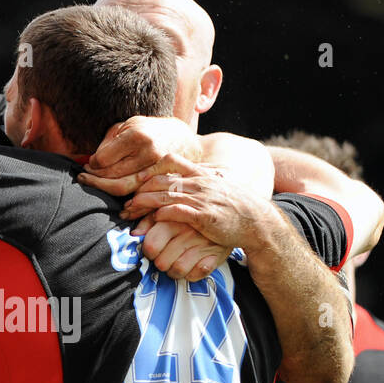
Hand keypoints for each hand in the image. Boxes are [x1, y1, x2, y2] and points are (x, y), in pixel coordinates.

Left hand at [76, 116, 202, 196]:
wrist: (183, 139)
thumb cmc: (150, 130)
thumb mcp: (128, 125)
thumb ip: (109, 142)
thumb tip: (92, 161)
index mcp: (137, 136)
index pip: (104, 159)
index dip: (92, 164)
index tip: (88, 164)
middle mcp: (148, 153)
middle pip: (112, 176)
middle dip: (94, 178)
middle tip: (83, 176)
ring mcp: (157, 169)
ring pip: (122, 188)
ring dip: (104, 188)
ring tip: (94, 182)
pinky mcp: (162, 182)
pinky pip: (137, 196)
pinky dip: (120, 196)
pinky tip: (111, 191)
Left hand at [120, 153, 275, 251]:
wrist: (257, 221)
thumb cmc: (235, 208)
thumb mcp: (216, 189)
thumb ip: (198, 185)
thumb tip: (179, 190)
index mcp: (201, 174)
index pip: (170, 161)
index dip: (150, 169)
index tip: (136, 180)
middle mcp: (199, 182)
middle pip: (161, 180)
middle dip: (140, 190)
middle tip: (126, 202)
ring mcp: (202, 198)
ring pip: (165, 194)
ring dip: (144, 203)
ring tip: (130, 210)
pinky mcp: (204, 215)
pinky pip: (178, 211)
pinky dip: (162, 213)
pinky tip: (152, 218)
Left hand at [134, 219, 231, 280]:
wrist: (232, 215)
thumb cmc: (193, 217)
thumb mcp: (171, 212)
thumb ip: (149, 220)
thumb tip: (134, 234)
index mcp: (174, 219)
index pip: (150, 246)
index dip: (148, 252)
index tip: (153, 250)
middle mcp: (188, 232)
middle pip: (161, 263)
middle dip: (161, 263)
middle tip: (166, 257)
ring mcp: (202, 246)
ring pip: (176, 271)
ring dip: (173, 271)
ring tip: (176, 262)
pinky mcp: (215, 257)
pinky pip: (196, 275)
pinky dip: (191, 274)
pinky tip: (191, 265)